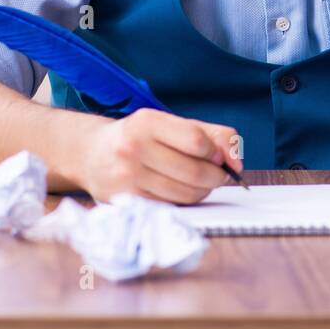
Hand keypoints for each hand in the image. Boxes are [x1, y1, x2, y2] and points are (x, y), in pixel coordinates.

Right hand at [74, 106, 243, 203]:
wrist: (93, 155)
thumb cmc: (142, 138)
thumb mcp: (173, 125)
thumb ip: (213, 135)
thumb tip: (237, 162)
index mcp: (147, 122)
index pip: (197, 140)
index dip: (217, 153)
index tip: (219, 157)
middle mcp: (134, 148)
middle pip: (195, 171)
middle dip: (216, 176)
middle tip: (217, 175)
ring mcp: (128, 176)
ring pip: (186, 194)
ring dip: (203, 191)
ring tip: (200, 183)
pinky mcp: (127, 200)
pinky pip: (171, 207)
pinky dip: (185, 202)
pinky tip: (181, 191)